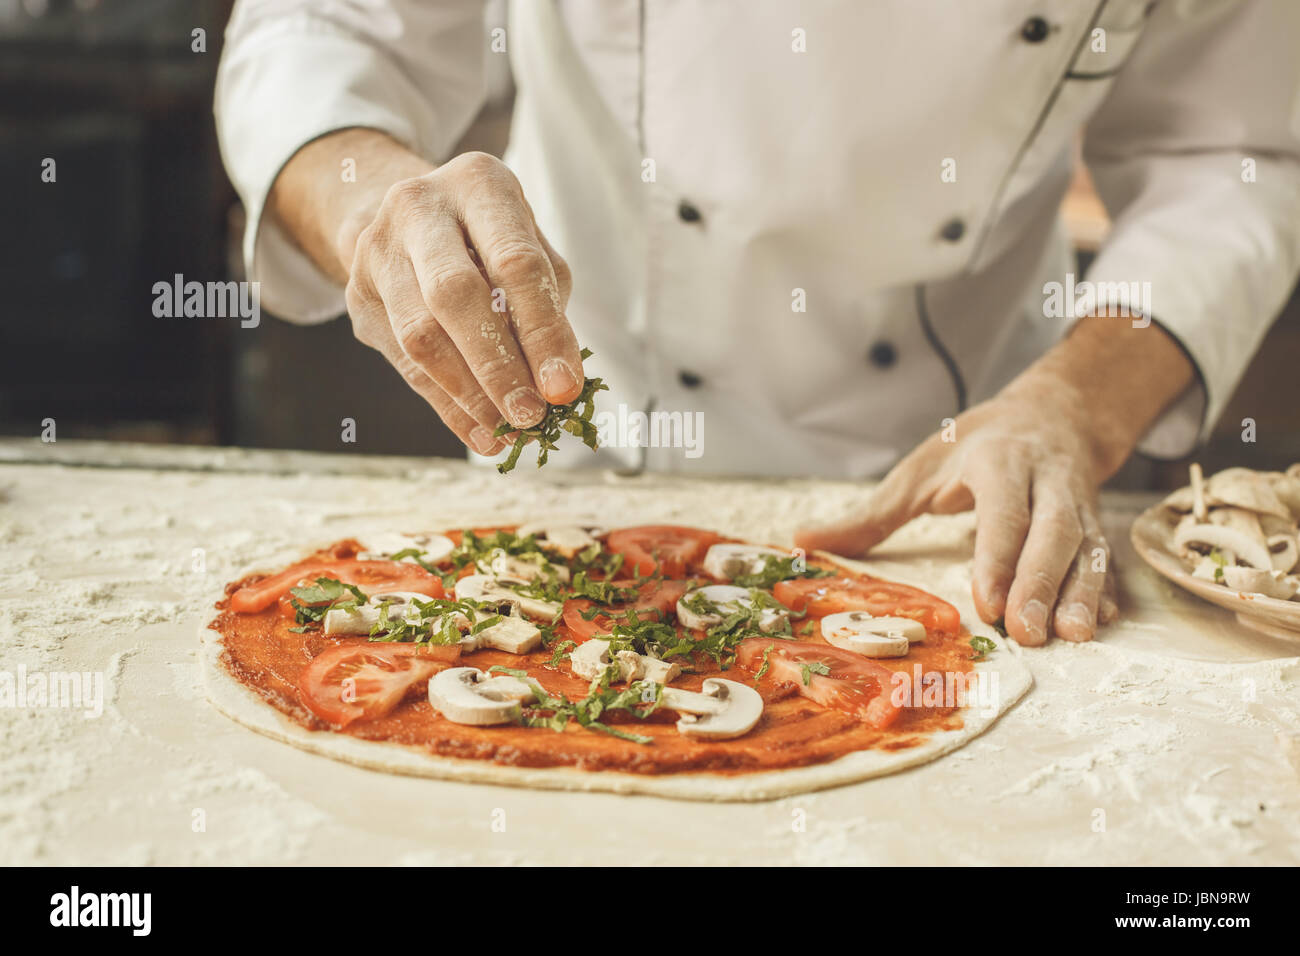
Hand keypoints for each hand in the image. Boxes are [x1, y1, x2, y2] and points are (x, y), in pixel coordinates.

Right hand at [340, 151, 582, 454]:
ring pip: (421, 335)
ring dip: (470, 394)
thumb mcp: (529, 249)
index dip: (543, 330)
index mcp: (478, 184)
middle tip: (531, 416)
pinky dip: (447, 405)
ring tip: (507, 430)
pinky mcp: (357, 294)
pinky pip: (404, 363)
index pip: (515, 262)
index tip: (565, 387)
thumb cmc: (490, 237)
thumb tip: (559, 386)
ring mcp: (377, 249)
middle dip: (498, 367)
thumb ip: (546, 306)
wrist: (408, 217)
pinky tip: (479, 433)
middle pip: (455, 295)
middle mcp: (418, 206)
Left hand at [795, 380, 1117, 644]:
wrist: (1053, 413)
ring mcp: (1077, 502)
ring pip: (1086, 547)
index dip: (998, 557)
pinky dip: (1104, 590)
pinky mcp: (1096, 522)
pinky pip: (1106, 558)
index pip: (1002, 512)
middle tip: (1026, 633)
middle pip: (1051, 533)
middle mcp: (1046, 480)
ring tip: (1072, 636)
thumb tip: (804, 542)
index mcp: (998, 462)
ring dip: (1080, 592)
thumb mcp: (918, 469)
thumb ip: (870, 513)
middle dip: (1041, 583)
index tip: (987, 604)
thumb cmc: (974, 447)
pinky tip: (1097, 621)